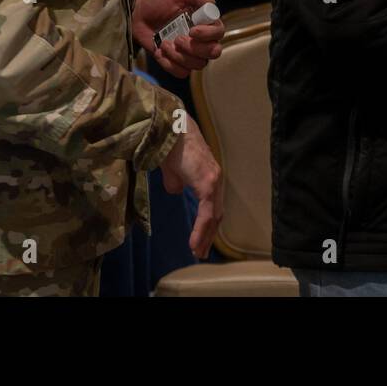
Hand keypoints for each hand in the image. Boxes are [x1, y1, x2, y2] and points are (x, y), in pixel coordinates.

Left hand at [131, 0, 224, 78]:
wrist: (138, 14)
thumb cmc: (159, 1)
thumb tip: (211, 3)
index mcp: (205, 22)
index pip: (219, 33)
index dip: (209, 35)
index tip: (192, 30)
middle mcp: (202, 39)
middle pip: (213, 52)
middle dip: (195, 48)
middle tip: (178, 39)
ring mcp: (189, 52)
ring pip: (198, 64)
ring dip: (180, 56)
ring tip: (165, 44)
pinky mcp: (176, 62)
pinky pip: (182, 72)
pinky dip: (170, 64)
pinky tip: (160, 51)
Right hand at [157, 115, 223, 259]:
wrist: (169, 132)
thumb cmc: (169, 148)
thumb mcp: (173, 172)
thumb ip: (177, 183)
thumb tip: (177, 191)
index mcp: (209, 177)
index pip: (213, 207)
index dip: (207, 225)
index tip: (200, 242)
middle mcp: (216, 179)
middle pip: (217, 214)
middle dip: (209, 235)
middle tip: (201, 252)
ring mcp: (214, 181)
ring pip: (214, 216)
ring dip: (205, 236)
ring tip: (197, 252)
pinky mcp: (208, 183)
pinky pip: (207, 212)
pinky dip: (201, 229)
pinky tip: (194, 243)